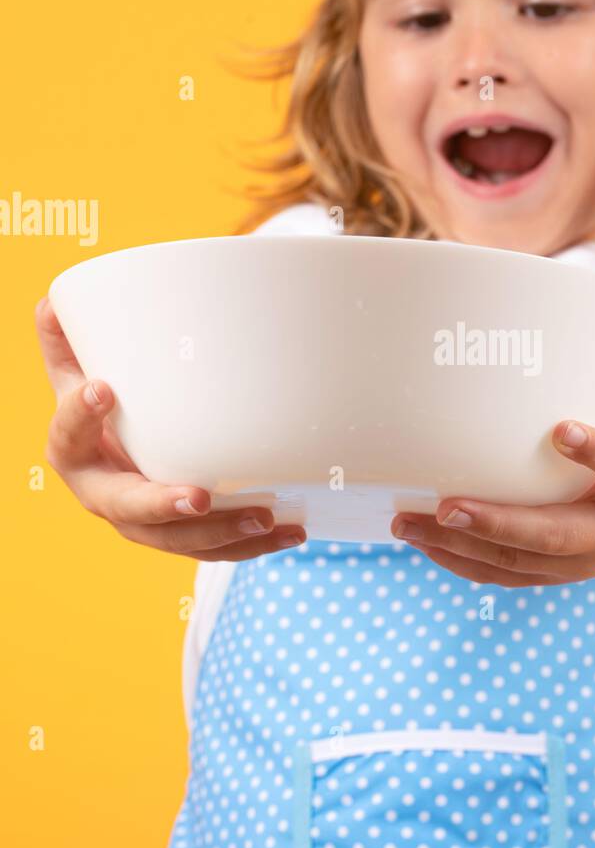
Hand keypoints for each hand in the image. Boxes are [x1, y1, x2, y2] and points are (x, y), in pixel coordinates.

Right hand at [35, 296, 306, 560]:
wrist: (113, 450)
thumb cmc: (101, 403)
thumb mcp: (79, 370)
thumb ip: (69, 338)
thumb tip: (50, 301)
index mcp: (74, 450)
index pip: (69, 435)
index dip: (80, 414)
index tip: (104, 388)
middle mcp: (103, 494)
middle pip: (129, 509)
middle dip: (165, 507)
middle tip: (200, 497)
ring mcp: (144, 521)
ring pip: (178, 539)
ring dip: (224, 534)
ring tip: (267, 518)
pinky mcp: (180, 534)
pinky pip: (214, 546)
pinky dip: (252, 543)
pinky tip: (291, 532)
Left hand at [388, 298, 594, 586]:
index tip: (561, 427)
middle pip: (559, 537)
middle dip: (502, 525)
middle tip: (449, 503)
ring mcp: (585, 559)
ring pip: (522, 563)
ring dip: (463, 547)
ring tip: (407, 522)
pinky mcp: (557, 568)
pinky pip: (507, 574)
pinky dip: (463, 562)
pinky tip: (422, 540)